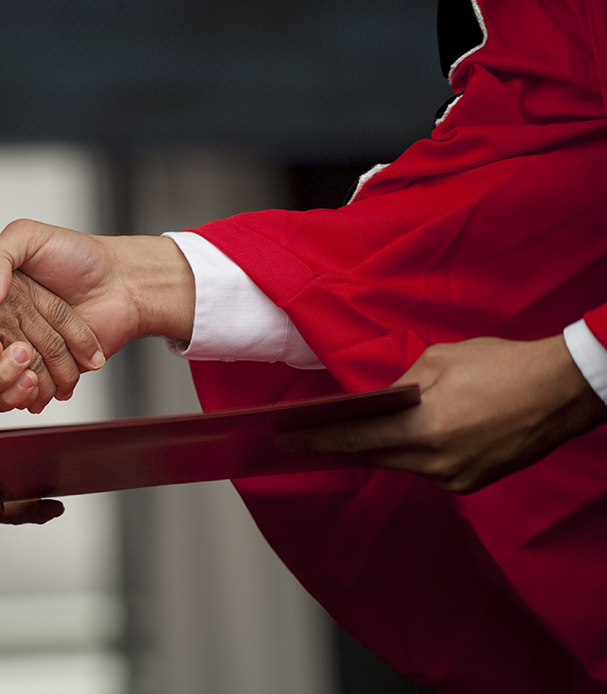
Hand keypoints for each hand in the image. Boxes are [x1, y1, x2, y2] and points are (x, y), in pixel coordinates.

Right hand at [0, 220, 195, 409]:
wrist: (125, 283)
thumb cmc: (79, 254)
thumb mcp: (28, 236)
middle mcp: (3, 330)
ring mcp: (25, 354)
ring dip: (3, 388)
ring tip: (22, 376)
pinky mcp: (48, 375)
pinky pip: (26, 397)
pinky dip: (28, 399)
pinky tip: (34, 392)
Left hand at [276, 336, 606, 492]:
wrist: (565, 390)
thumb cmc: (504, 365)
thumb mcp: (439, 361)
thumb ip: (399, 387)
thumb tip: (376, 404)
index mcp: (427, 430)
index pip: (356, 439)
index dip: (317, 440)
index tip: (284, 440)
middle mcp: (439, 463)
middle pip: (371, 457)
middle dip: (334, 447)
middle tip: (298, 441)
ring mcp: (457, 479)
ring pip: (397, 464)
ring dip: (371, 450)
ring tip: (336, 440)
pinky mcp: (471, 483)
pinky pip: (425, 468)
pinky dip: (407, 454)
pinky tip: (392, 442)